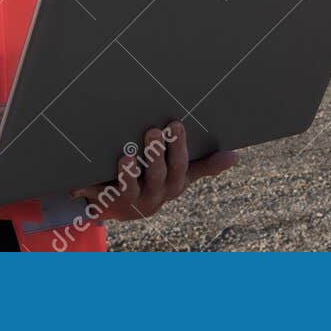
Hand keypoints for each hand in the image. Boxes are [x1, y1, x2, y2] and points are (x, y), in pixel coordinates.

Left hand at [69, 120, 238, 221]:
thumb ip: (206, 165)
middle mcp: (155, 196)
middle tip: (154, 130)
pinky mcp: (108, 203)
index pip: (180, 166)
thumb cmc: (157, 181)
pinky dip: (97, 185)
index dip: (178, 147)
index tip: (176, 123)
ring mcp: (131, 202)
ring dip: (129, 172)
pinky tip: (94, 173)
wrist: (121, 206)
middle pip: (158, 176)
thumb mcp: (182, 174)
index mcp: (174, 185)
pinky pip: (103, 195)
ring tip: (126, 155)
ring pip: (131, 188)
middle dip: (157, 154)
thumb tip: (236, 156)